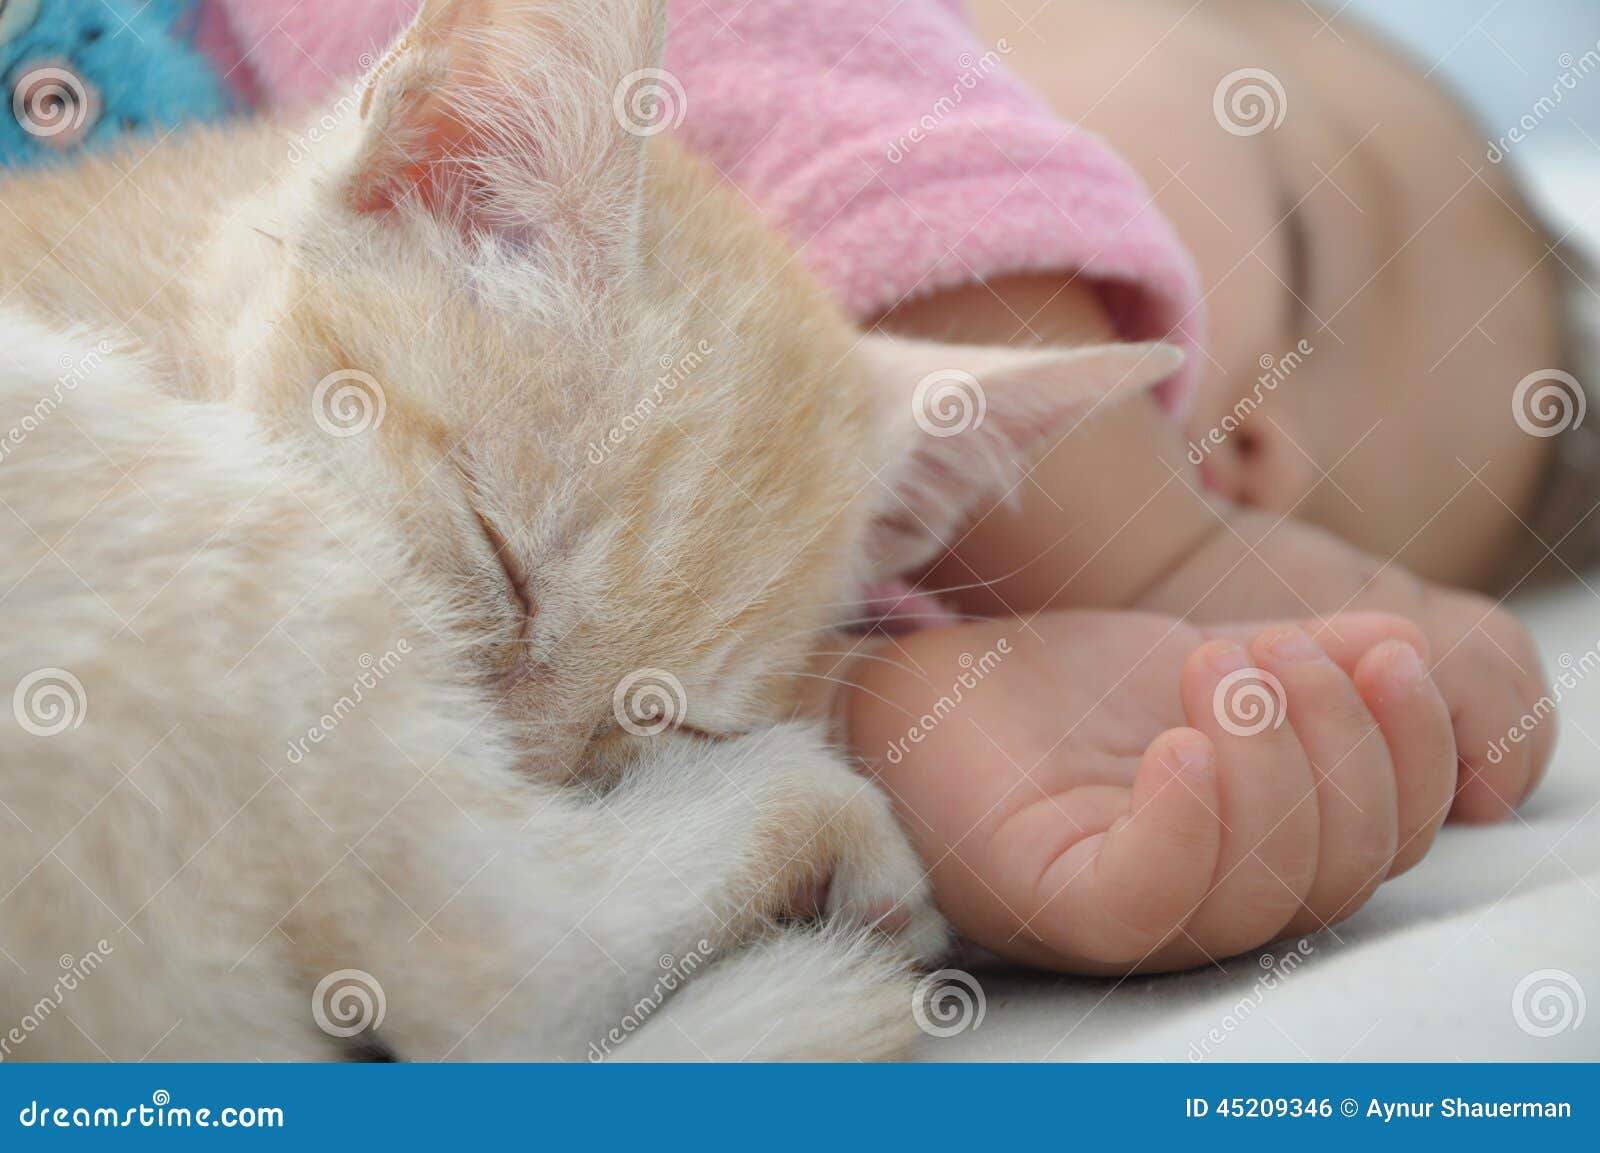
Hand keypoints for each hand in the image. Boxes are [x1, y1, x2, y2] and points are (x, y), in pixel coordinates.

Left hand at [838, 611, 1455, 971]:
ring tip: (1215, 662)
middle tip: (1272, 650)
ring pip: (1262, 890)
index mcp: (1266, 851)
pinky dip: (1186, 828)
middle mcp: (1215, 901)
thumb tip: (1404, 645)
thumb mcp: (1200, 662)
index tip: (1389, 647)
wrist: (924, 689)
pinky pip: (1148, 900)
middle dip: (1338, 742)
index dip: (1413, 746)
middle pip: (1343, 867)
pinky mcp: (1054, 906)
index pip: (1387, 835)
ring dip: (1270, 762)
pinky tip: (1179, 748)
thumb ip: (1302, 665)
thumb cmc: (1060, 691)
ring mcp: (1135, 913)